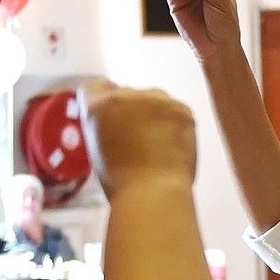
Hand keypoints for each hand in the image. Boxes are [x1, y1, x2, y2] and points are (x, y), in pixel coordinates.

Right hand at [78, 79, 197, 197]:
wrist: (152, 192)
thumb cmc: (119, 181)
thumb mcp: (97, 147)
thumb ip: (104, 126)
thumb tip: (116, 123)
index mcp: (98, 104)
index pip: (97, 86)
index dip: (106, 102)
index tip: (113, 117)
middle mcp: (126, 94)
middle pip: (128, 93)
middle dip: (132, 110)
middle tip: (138, 138)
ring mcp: (156, 99)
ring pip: (155, 100)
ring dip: (155, 114)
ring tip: (158, 143)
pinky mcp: (182, 109)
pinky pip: (177, 111)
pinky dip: (177, 124)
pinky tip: (174, 145)